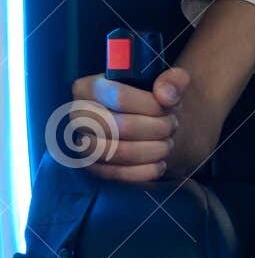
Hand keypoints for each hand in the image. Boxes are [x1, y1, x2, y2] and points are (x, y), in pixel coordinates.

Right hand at [68, 66, 189, 181]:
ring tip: (168, 142)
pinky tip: (160, 162)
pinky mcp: (94, 170)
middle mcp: (78, 117)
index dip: (151, 104)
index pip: (119, 96)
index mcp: (87, 88)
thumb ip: (172, 82)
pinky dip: (147, 170)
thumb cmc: (149, 101)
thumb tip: (167, 96)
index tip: (169, 107)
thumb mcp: (163, 84)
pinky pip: (121, 175)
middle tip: (172, 125)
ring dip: (154, 149)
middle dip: (157, 128)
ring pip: (121, 152)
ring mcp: (83, 146)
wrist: (142, 127)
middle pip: (121, 126)